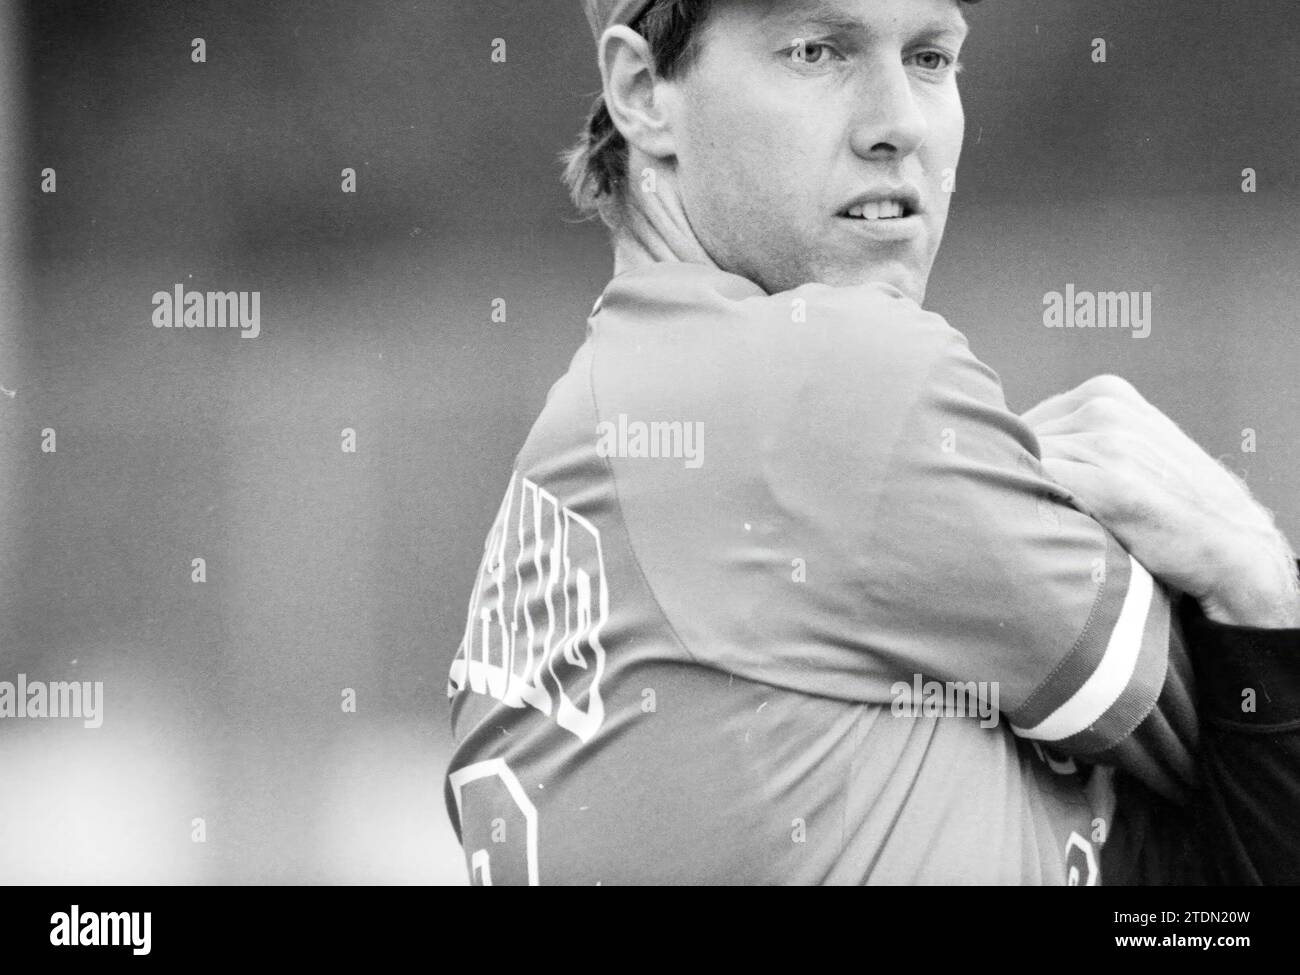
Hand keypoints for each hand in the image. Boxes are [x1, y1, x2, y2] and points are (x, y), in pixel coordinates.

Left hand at [1021, 375, 1299, 627]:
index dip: (1013, 464)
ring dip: (1020, 497)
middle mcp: (1104, 407)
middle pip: (1017, 444)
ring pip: (1022, 466)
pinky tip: (1046, 534)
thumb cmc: (1167, 506)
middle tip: (1026, 514)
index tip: (1017, 492)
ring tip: (1043, 527)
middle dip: (1014, 478)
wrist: (1231, 547)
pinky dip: (1032, 511)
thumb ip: (1076, 437)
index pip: (1021, 423)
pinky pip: (1038, 488)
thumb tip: (995, 450)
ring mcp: (1110, 443)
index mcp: (1106, 392)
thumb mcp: (1128, 447)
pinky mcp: (1113, 484)